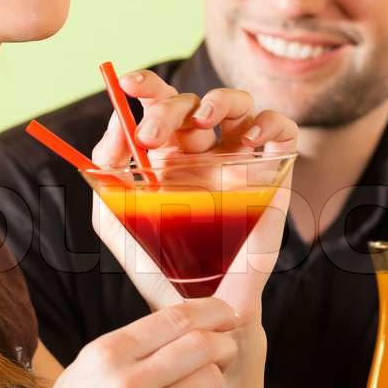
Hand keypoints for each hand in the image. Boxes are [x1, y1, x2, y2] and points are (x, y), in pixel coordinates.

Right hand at [18, 299, 239, 387]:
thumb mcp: (81, 374)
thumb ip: (128, 352)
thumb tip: (180, 330)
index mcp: (106, 356)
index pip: (175, 319)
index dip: (210, 311)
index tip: (223, 313)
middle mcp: (129, 384)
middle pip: (203, 346)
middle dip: (223, 342)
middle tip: (225, 348)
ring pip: (210, 382)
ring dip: (209, 381)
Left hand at [90, 69, 297, 317]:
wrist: (196, 304)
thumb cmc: (155, 262)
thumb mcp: (114, 216)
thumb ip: (106, 172)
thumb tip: (114, 125)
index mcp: (167, 154)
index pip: (159, 104)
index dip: (147, 86)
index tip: (127, 83)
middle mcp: (204, 152)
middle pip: (192, 103)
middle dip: (169, 107)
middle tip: (152, 134)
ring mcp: (239, 161)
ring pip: (239, 103)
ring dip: (220, 99)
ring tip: (204, 119)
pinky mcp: (272, 176)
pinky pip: (282, 131)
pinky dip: (269, 122)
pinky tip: (248, 138)